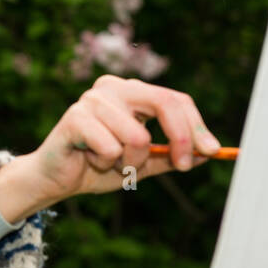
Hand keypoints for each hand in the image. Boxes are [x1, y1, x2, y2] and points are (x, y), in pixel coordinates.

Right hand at [20, 74, 221, 210]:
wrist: (55, 179)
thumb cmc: (96, 166)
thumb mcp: (143, 163)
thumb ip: (171, 155)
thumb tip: (208, 153)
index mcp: (131, 92)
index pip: (175, 99)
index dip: (197, 127)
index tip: (212, 152)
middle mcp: (113, 87)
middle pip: (165, 103)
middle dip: (181, 138)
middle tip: (181, 166)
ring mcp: (92, 100)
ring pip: (138, 137)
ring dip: (131, 162)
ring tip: (111, 163)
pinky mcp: (75, 117)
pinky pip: (111, 148)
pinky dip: (107, 163)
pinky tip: (89, 159)